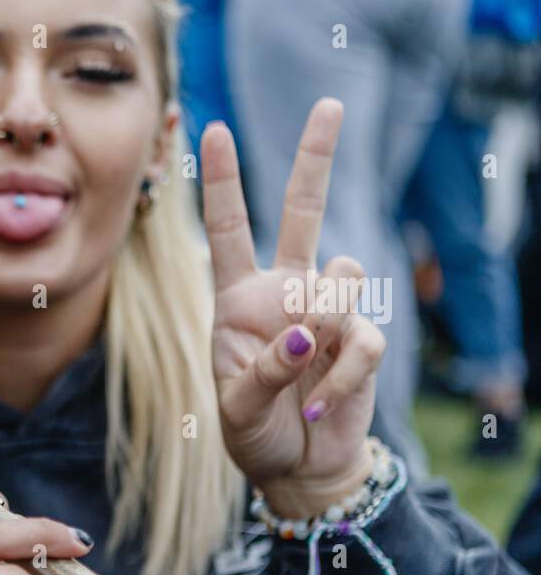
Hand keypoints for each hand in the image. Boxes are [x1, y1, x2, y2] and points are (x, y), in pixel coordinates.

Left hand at [201, 98, 384, 518]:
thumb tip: (304, 333)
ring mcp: (326, 312)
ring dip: (324, 318)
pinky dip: (339, 376)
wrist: (298, 469)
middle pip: (303, 212)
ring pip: (343, 273)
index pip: (228, 231)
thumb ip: (264, 371)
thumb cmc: (253, 435)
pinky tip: (318, 405)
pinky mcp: (361, 339)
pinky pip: (361, 337)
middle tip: (330, 104)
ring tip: (303, 370)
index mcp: (238, 300)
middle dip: (316, 158)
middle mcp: (284, 293)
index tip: (212, 130)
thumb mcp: (237, 410)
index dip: (221, 183)